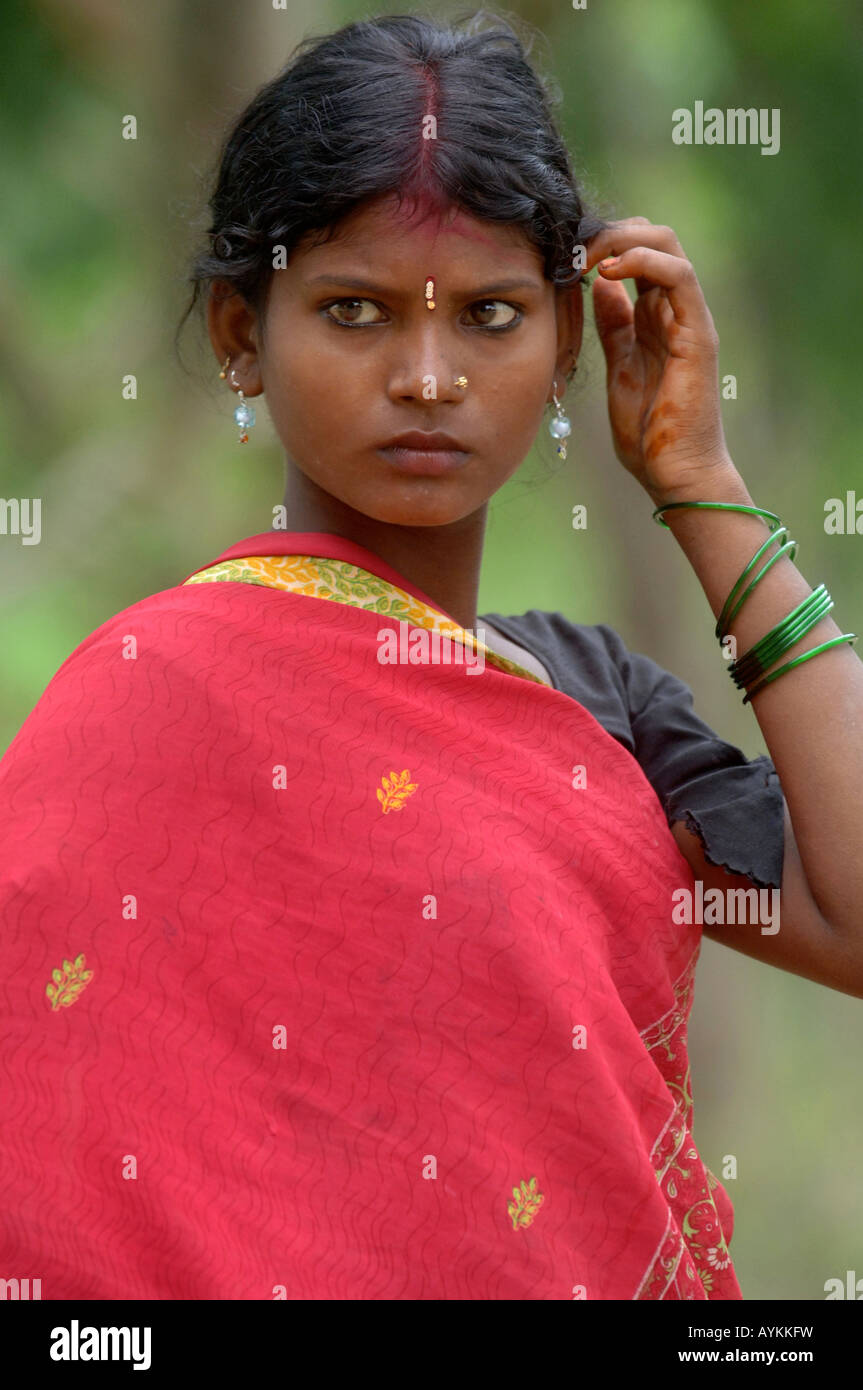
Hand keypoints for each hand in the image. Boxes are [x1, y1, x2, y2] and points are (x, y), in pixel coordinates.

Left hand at [585, 217, 733, 501]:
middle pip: (651, 239)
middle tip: (571, 251)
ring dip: (621, 240)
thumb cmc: (648, 434)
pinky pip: (679, 276)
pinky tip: (609, 272)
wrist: (675, 473)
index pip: (635, 255)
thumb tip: (597, 286)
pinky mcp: (698, 333)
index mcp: (656, 318)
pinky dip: (644, 261)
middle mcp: (675, 311)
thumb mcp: (619, 368)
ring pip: (666, 245)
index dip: (600, 245)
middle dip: (608, 234)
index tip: (563, 258)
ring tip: (586, 257)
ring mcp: (689, 319)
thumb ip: (613, 326)